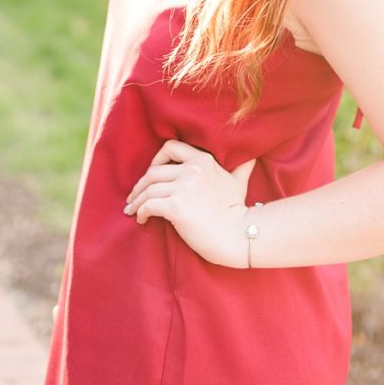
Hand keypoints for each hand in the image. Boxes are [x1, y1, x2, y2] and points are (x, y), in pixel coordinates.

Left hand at [125, 138, 256, 266]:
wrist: (240, 236)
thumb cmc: (237, 213)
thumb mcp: (238, 184)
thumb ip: (240, 168)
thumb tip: (250, 157)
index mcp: (203, 161)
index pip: (170, 147)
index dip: (156, 159)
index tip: (151, 173)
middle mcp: (191, 170)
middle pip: (153, 172)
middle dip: (140, 185)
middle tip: (134, 197)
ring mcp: (183, 188)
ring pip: (148, 190)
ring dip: (137, 201)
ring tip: (132, 210)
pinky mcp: (176, 207)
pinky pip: (149, 206)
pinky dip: (141, 212)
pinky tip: (141, 219)